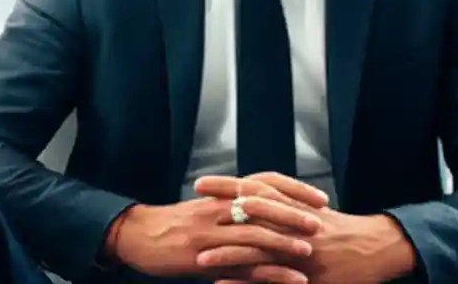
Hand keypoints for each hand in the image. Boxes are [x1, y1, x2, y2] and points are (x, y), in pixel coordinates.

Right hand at [105, 196, 320, 282]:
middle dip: (294, 213)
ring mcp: (210, 235)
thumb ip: (232, 206)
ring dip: (284, 243)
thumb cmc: (172, 224)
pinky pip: (243, 267)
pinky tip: (292, 279)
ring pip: (254, 235)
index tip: (318, 197)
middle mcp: (217, 209)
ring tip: (309, 250)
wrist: (137, 236)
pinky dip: (270, 273)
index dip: (293, 188)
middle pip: (262, 206)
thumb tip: (263, 205)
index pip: (263, 182)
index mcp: (220, 195)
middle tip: (320, 221)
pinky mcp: (205, 259)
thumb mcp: (203, 208)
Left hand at [195, 176, 413, 283]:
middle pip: (250, 218)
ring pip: (258, 251)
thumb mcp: (311, 207)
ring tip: (199, 257)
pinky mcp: (305, 277)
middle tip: (190, 213)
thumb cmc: (341, 228)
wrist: (376, 247)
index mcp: (294, 205)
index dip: (225, 187)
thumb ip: (283, 200)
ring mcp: (299, 252)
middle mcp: (294, 225)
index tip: (200, 184)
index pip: (253, 190)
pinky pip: (271, 281)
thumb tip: (250, 191)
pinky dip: (247, 283)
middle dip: (218, 215)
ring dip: (227, 254)